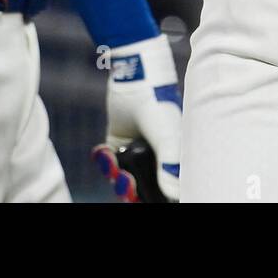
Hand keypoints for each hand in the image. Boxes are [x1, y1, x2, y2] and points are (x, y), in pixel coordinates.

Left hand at [95, 33, 180, 200]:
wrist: (137, 80)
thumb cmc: (160, 108)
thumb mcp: (168, 139)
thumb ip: (169, 168)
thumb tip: (174, 195)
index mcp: (171, 158)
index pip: (164, 186)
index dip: (154, 195)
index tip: (144, 197)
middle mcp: (154, 156)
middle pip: (141, 187)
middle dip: (131, 190)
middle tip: (126, 183)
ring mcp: (135, 149)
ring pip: (122, 177)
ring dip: (116, 175)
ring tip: (114, 167)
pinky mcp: (118, 141)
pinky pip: (108, 161)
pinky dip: (104, 161)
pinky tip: (104, 152)